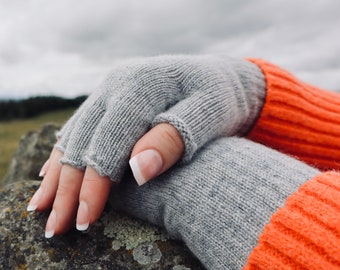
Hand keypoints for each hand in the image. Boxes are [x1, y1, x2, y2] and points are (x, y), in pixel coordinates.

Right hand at [27, 55, 264, 236]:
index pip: (108, 142)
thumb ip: (171, 140)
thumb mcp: (207, 115)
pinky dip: (65, 152)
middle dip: (68, 185)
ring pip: (75, 135)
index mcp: (139, 86)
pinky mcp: (111, 97)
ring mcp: (111, 89)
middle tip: (56, 226)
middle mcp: (117, 84)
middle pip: (84, 140)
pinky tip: (52, 172)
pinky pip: (80, 127)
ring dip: (59, 173)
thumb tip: (137, 172)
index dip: (95, 183)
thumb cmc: (219, 99)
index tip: (86, 218)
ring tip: (42, 206)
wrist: (220, 77)